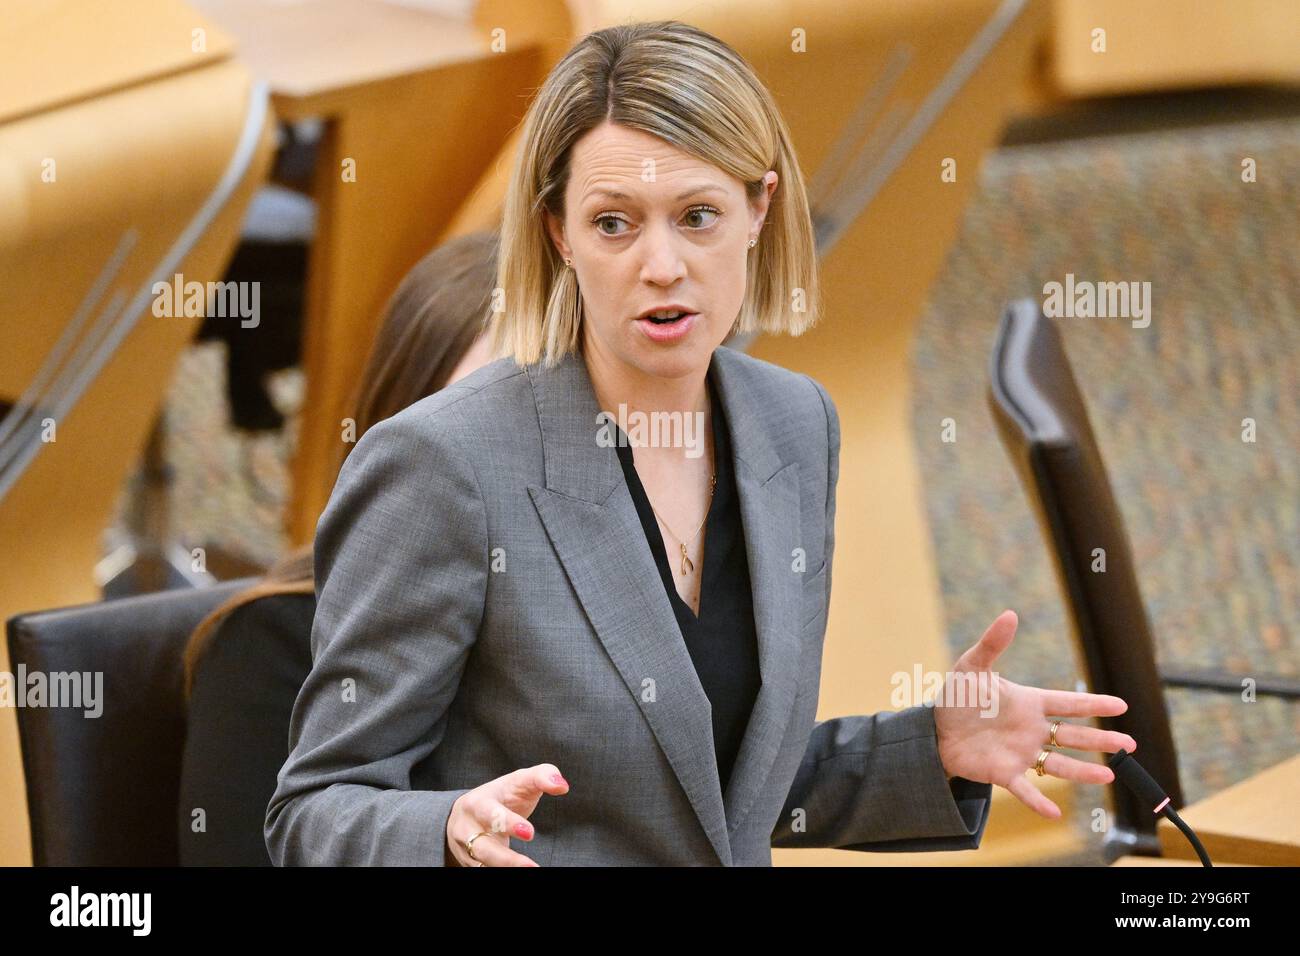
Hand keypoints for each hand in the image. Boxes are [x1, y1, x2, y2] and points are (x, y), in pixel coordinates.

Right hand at [444, 764, 568, 865]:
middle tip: (531, 866)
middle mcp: (467, 830)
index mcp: (477, 804)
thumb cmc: (502, 795)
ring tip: (533, 869)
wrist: (466, 814)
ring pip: (483, 864)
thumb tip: (562, 787)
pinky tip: (523, 871)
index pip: (490, 813)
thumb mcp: (519, 781)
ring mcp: (467, 851)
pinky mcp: (471, 865)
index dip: (508, 823)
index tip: (530, 833)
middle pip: (483, 848)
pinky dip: (503, 871)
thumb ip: (541, 777)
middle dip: (505, 859)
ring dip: (506, 868)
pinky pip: (485, 870)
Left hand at [932, 610, 1137, 818]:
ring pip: (1060, 764)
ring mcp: (1021, 753)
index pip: (1068, 703)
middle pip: (1073, 736)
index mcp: (1029, 703)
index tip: (1121, 705)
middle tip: (1129, 744)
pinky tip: (1055, 814)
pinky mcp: (1004, 773)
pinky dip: (1039, 802)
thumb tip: (1010, 614)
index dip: (1093, 704)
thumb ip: (993, 644)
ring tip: (1110, 775)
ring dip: (1084, 771)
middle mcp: (1032, 730)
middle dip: (1101, 740)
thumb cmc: (957, 697)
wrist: (934, 729)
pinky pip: (1026, 789)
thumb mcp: (972, 667)